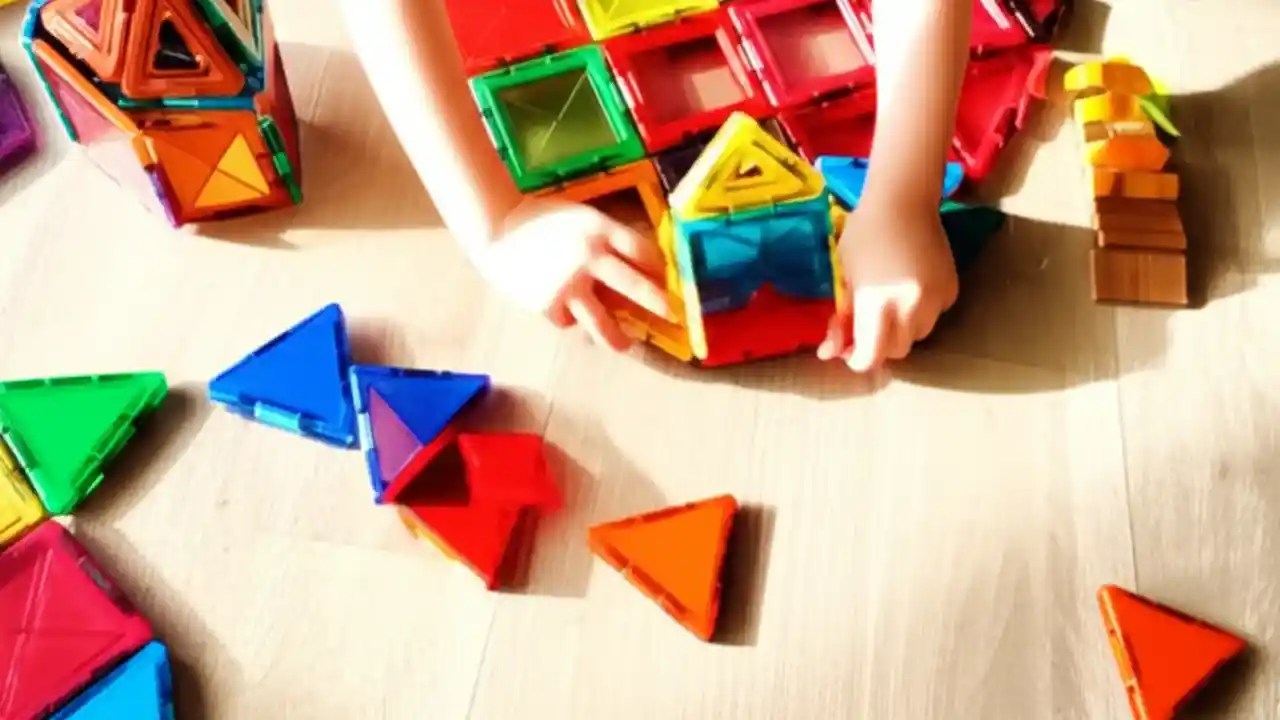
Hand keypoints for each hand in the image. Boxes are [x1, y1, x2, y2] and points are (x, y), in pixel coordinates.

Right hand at [475, 197, 669, 350]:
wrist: (497, 229)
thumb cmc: (545, 222)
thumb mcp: (581, 218)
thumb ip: (608, 240)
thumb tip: (642, 269)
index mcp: (599, 228)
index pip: (642, 251)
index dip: (659, 269)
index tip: (668, 282)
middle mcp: (587, 256)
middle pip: (634, 285)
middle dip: (657, 303)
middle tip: (672, 316)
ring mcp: (568, 283)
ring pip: (603, 321)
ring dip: (618, 337)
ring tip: (627, 344)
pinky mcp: (547, 303)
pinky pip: (569, 321)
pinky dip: (571, 319)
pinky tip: (566, 310)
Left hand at [818, 197, 958, 371]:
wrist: (903, 200)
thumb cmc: (864, 234)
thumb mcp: (845, 277)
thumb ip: (842, 317)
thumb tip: (830, 352)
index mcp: (877, 303)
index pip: (871, 356)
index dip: (858, 360)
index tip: (849, 353)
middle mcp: (910, 307)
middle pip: (896, 350)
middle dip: (878, 345)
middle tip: (864, 329)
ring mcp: (935, 300)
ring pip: (917, 336)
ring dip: (900, 331)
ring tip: (887, 304)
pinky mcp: (950, 290)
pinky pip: (933, 316)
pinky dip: (919, 313)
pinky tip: (907, 288)